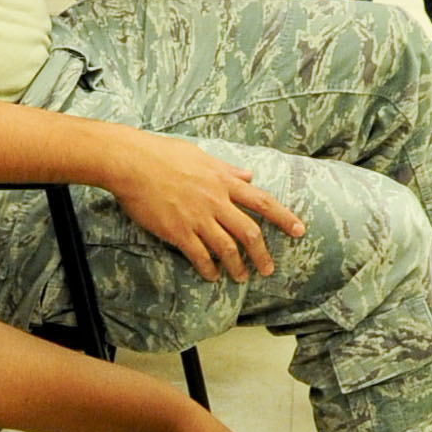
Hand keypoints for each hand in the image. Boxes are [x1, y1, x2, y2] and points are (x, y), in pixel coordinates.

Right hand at [107, 129, 305, 282]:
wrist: (131, 162)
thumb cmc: (163, 153)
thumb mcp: (201, 155)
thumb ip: (227, 168)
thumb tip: (248, 174)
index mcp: (224, 181)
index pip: (262, 201)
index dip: (284, 217)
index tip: (299, 230)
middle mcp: (215, 200)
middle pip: (249, 232)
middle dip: (262, 254)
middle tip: (267, 269)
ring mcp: (197, 217)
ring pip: (226, 248)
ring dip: (236, 266)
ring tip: (240, 277)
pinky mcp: (178, 231)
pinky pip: (199, 255)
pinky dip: (208, 268)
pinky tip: (211, 275)